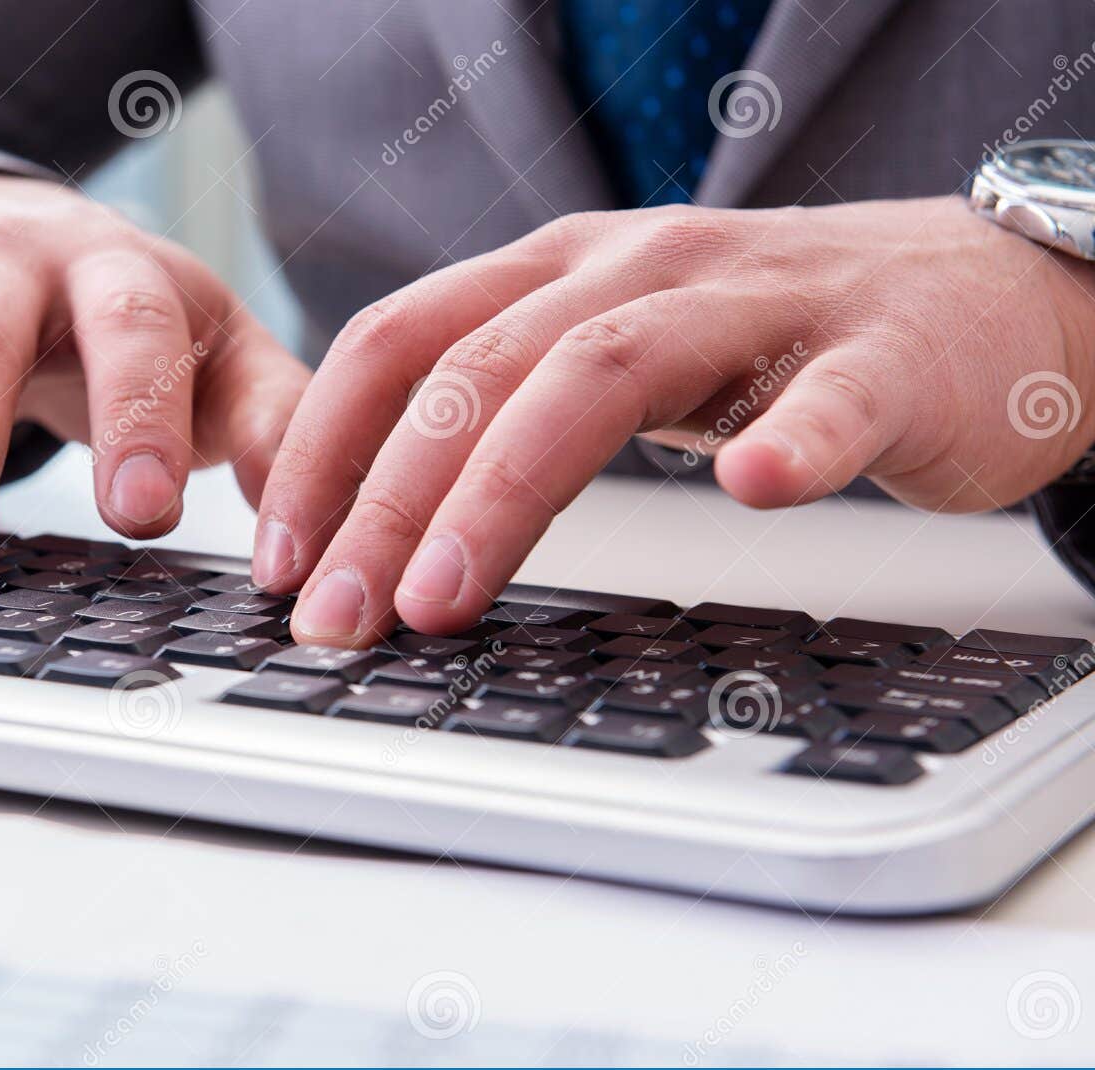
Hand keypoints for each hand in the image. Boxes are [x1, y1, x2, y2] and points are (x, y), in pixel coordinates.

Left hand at [253, 196, 1094, 645]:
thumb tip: (372, 527)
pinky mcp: (884, 354)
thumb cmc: (770, 345)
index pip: (401, 341)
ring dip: (511, 487)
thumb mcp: (608, 354)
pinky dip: (795, 439)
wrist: (972, 298)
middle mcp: (640, 269)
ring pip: (608, 373)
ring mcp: (761, 303)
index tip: (278, 559)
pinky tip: (756, 491)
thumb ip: (505, 412)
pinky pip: (833, 395)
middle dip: (386, 501)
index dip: (322, 446)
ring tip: (447, 593)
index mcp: (560, 273)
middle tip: (338, 618)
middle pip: (480, 372)